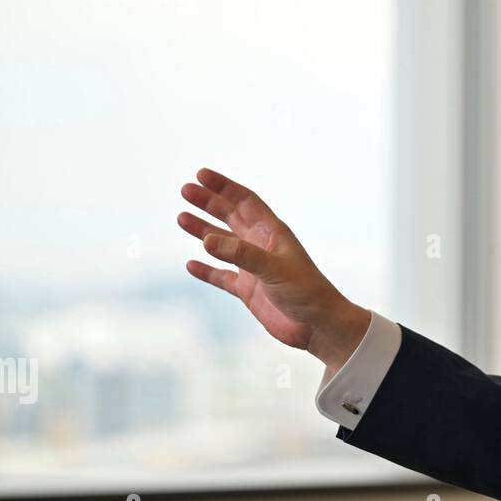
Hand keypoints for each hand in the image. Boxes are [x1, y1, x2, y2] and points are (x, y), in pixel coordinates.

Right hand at [177, 167, 368, 369]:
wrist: (318, 326)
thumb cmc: (306, 292)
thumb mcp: (274, 269)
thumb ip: (241, 254)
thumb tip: (207, 239)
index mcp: (273, 233)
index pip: (245, 201)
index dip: (224, 187)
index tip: (201, 175)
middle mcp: (261, 246)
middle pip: (231, 217)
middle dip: (209, 203)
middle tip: (185, 191)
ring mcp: (254, 268)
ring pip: (222, 244)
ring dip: (203, 230)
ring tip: (182, 218)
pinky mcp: (249, 291)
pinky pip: (222, 277)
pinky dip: (206, 270)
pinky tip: (191, 264)